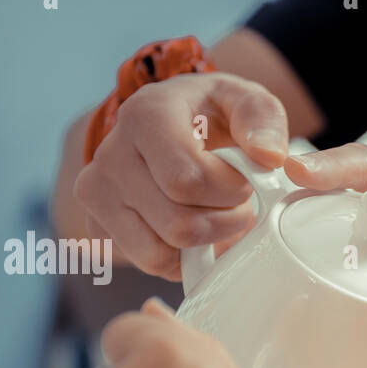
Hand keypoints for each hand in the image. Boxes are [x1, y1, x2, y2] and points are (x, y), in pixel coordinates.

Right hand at [72, 73, 288, 279]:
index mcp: (146, 116)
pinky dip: (182, 259)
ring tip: (215, 215)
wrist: (174, 125)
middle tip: (237, 204)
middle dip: (224, 222)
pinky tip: (194, 230)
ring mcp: (96, 192)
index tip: (244, 181)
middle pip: (177, 224)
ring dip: (203, 244)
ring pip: (160, 253)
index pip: (186, 182)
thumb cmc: (214, 116)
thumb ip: (265, 122)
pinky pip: (149, 263)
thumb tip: (270, 157)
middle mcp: (110, 154)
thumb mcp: (248, 104)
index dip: (230, 193)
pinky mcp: (97, 225)